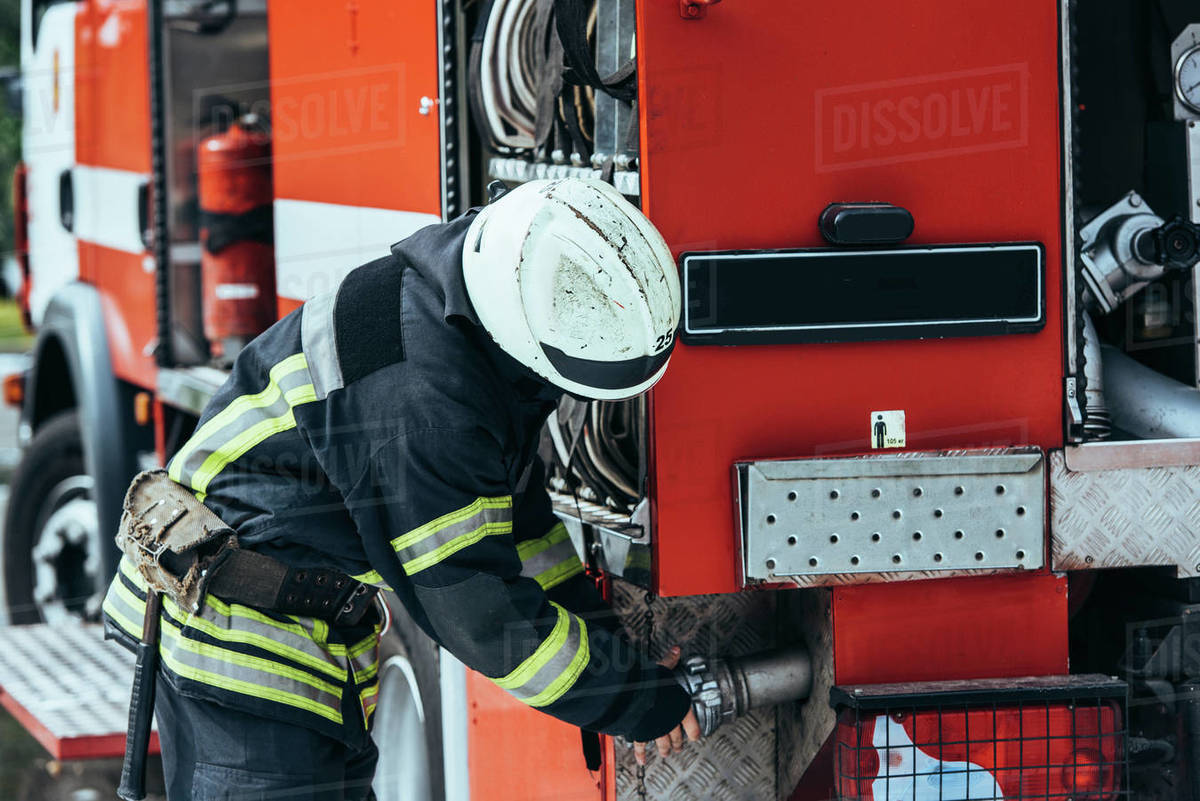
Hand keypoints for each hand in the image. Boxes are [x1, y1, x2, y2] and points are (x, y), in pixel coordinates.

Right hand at [633, 646, 701, 765]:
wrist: (636, 696)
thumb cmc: (652, 683)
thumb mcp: (663, 668)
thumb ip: (669, 661)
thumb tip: (676, 650)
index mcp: (680, 709)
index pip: (692, 726)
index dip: (694, 732)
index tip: (695, 736)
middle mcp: (671, 722)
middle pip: (677, 736)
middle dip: (678, 742)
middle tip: (678, 747)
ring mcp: (656, 731)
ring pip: (662, 743)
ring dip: (664, 749)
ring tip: (664, 753)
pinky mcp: (642, 734)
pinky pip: (641, 746)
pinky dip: (641, 754)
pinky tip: (642, 761)